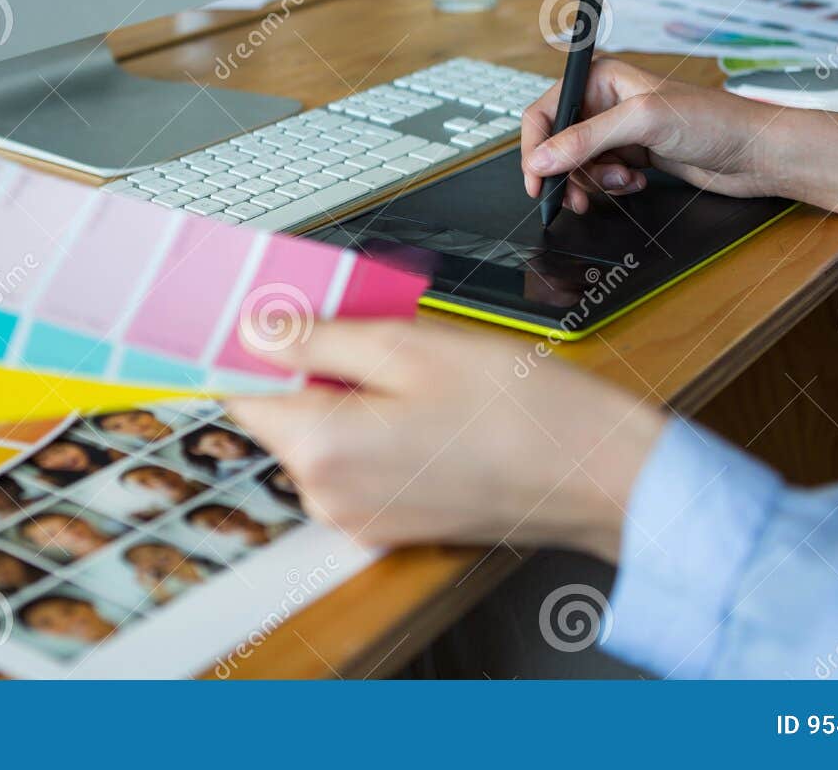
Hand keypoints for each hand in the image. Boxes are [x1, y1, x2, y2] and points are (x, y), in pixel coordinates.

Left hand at [225, 319, 667, 560]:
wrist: (596, 475)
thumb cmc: (521, 411)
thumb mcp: (413, 346)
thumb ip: (321, 338)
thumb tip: (256, 327)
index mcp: (323, 449)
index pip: (241, 391)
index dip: (249, 345)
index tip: (259, 313)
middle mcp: (328, 496)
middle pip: (283, 412)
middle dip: (313, 365)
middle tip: (370, 325)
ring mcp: (359, 518)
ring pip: (321, 435)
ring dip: (349, 395)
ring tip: (417, 369)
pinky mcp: (389, 524)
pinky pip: (355, 462)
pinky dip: (374, 427)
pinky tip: (427, 405)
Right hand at [520, 58, 837, 216]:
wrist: (758, 152)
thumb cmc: (714, 121)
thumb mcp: (643, 123)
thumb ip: (586, 140)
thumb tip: (541, 160)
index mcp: (602, 77)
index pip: (547, 110)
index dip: (535, 146)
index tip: (536, 181)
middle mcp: (607, 101)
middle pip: (559, 143)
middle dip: (568, 172)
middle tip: (580, 196)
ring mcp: (621, 131)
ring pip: (580, 165)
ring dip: (595, 182)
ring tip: (624, 184)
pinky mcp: (635, 156)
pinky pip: (604, 177)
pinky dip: (614, 187)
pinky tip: (638, 182)